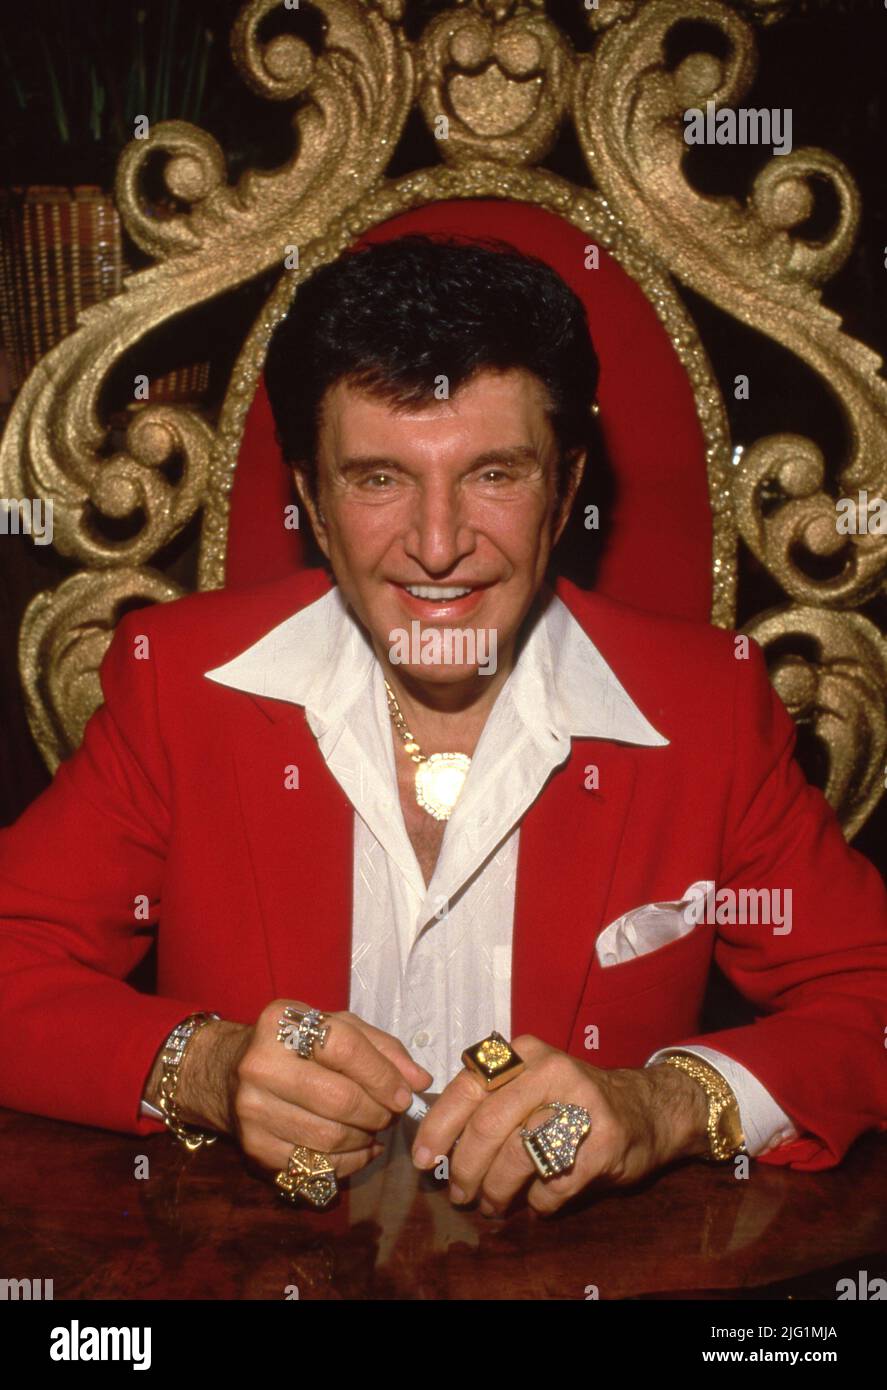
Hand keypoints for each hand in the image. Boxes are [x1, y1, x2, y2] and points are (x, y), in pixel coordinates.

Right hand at [175, 1002, 431, 1180]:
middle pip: (339, 1099)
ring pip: (330, 1137)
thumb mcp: (334, 1028)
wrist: (228, 1073)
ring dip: (365, 1138)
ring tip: (373, 1128)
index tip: (404, 1095)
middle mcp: (261, 1065)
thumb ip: (382, 1048)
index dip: (382, 1075)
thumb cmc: (295, 1046)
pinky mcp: (253, 1148)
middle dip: (378, 1112)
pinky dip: (348, 1162)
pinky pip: (315, 1165)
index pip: (344, 1048)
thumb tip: (420, 1081)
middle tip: (390, 1114)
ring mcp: (253, 1110)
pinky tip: (358, 1149)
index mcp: (281, 1023)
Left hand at [410, 1037, 709, 1215]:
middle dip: (465, 1169)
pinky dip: (538, 1202)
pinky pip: (554, 1184)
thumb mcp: (529, 1082)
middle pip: (489, 1126)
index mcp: (524, 1054)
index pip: (467, 1088)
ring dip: (497, 1192)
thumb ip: (488, 1100)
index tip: (424, 1159)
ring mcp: (581, 1105)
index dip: (439, 1128)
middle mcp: (551, 1070)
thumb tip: (435, 1144)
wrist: (644, 1108)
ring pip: (518, 1156)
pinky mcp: (603, 1142)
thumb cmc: (569, 1099)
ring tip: (492, 1206)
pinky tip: (539, 1200)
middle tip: (458, 1194)